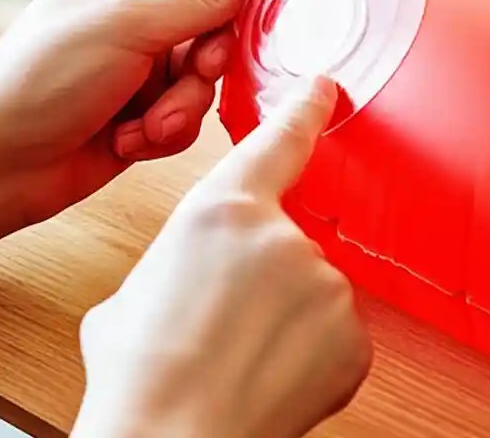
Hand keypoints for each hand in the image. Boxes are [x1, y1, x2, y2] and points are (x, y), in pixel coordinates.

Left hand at [0, 0, 280, 230]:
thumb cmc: (41, 78)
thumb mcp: (128, 25)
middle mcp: (135, 17)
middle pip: (214, 17)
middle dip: (211, 51)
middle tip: (200, 67)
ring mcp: (141, 69)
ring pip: (206, 76)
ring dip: (184, 103)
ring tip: (148, 121)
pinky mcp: (146, 116)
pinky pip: (189, 116)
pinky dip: (166, 131)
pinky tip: (128, 141)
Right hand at [73, 76, 372, 437]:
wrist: (169, 437)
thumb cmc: (138, 373)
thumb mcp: (136, 291)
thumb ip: (181, 262)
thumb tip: (193, 280)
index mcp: (220, 212)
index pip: (276, 144)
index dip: (302, 110)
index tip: (324, 86)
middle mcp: (283, 239)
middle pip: (282, 246)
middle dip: (258, 282)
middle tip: (216, 326)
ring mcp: (325, 287)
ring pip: (309, 296)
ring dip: (282, 322)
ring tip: (235, 360)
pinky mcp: (353, 339)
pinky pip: (333, 339)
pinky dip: (308, 358)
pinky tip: (268, 379)